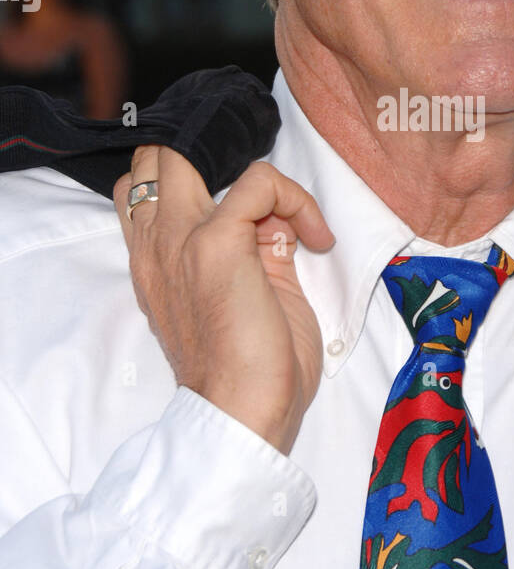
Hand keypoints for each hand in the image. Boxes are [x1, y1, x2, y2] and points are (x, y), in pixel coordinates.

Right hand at [114, 145, 334, 454]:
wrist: (242, 414)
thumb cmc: (246, 372)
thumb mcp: (239, 297)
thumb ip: (252, 250)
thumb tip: (277, 218)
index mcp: (153, 262)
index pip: (142, 188)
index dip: (192, 176)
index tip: (248, 206)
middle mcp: (156, 246)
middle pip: (155, 157)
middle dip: (210, 154)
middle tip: (263, 194)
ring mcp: (181, 239)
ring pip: (186, 154)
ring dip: (245, 171)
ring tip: (285, 210)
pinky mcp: (218, 242)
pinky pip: (259, 183)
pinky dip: (295, 198)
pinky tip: (316, 238)